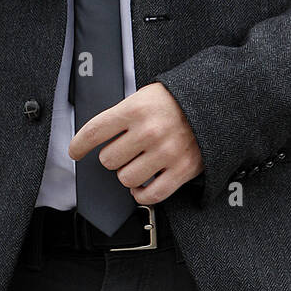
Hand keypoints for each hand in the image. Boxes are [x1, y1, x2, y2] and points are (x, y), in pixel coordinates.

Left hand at [68, 82, 203, 203]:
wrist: (215, 101)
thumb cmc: (176, 100)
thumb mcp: (144, 95)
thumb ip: (122, 115)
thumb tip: (96, 138)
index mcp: (135, 109)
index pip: (94, 131)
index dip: (79, 144)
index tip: (74, 151)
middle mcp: (149, 131)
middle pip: (108, 160)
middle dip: (113, 157)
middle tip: (124, 150)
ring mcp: (166, 152)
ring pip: (126, 179)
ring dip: (128, 175)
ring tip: (136, 164)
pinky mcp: (182, 169)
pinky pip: (151, 195)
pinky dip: (142, 195)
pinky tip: (141, 187)